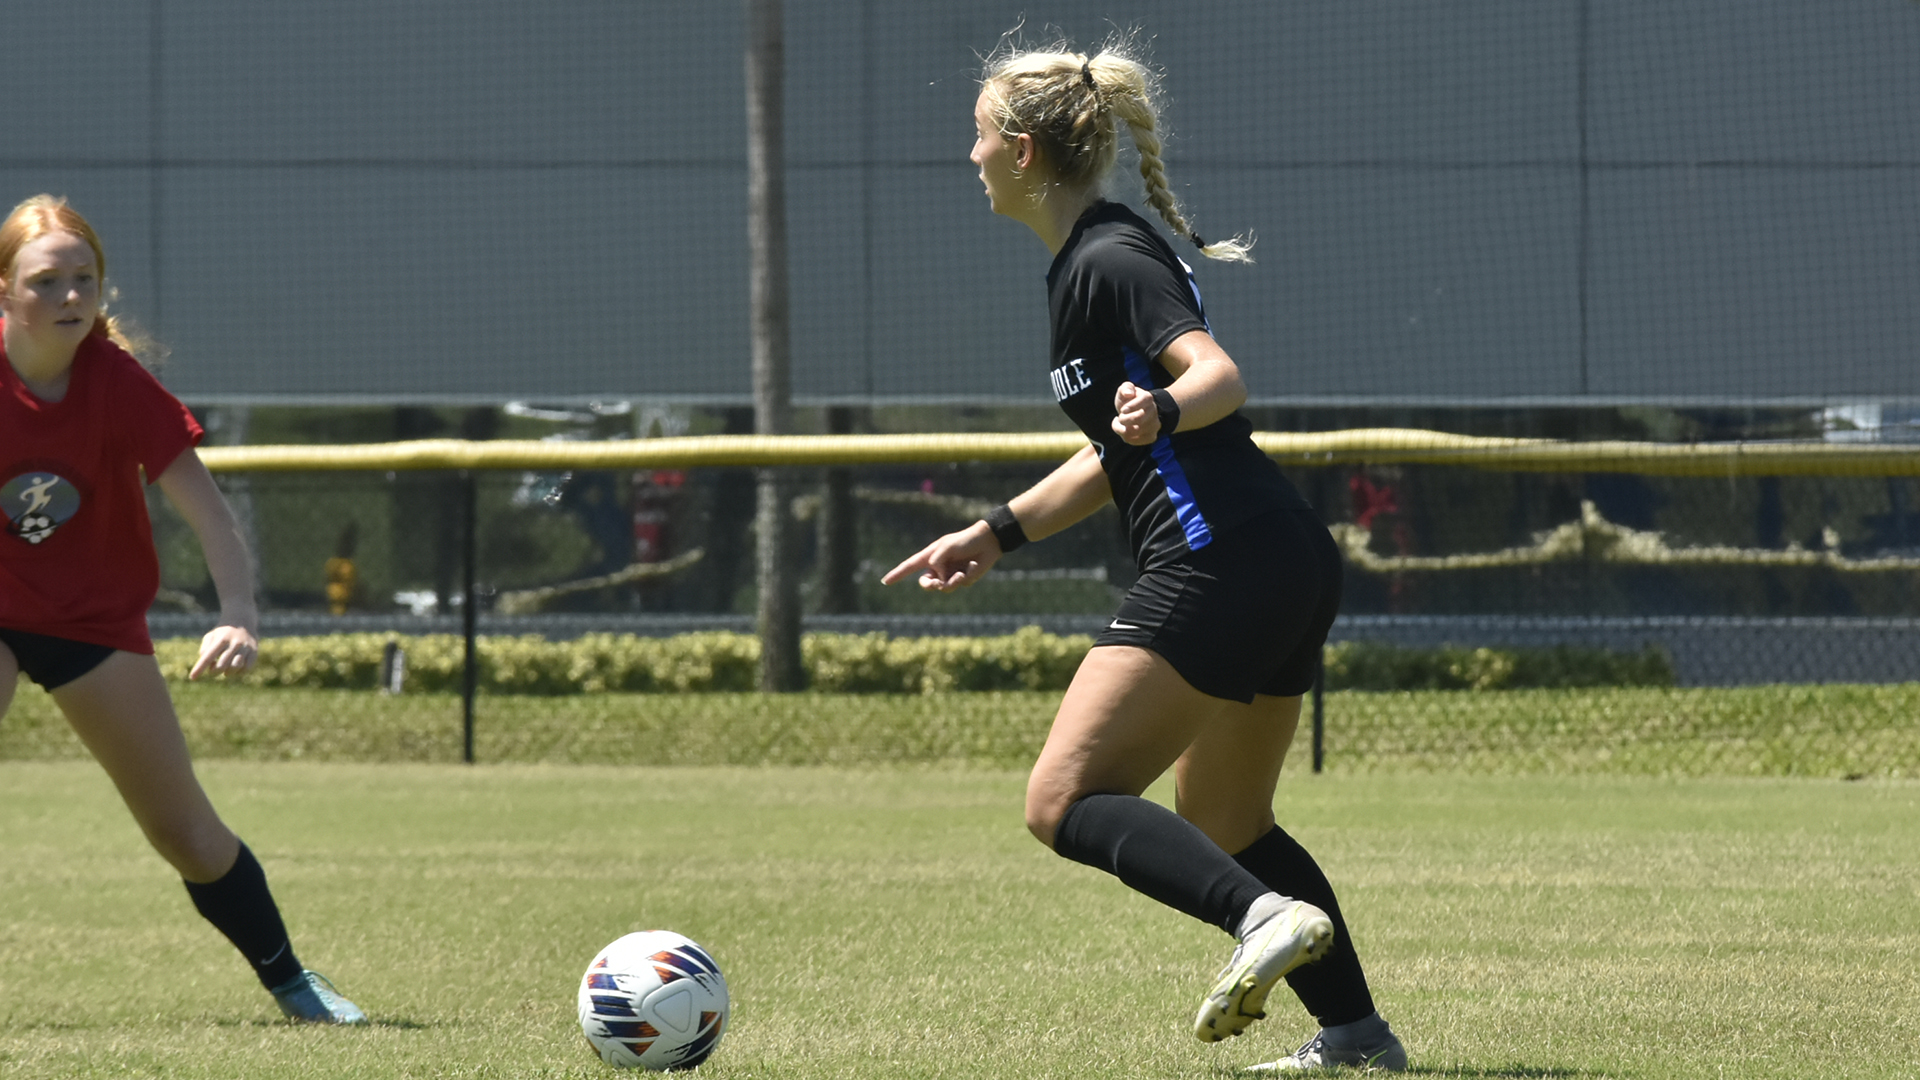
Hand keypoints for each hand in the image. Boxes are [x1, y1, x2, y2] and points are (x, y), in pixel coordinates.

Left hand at [190, 623, 257, 679]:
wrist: (243, 621)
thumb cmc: (223, 632)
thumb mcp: (211, 636)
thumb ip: (205, 649)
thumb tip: (206, 665)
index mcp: (221, 639)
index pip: (208, 657)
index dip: (200, 668)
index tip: (192, 678)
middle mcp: (234, 643)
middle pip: (222, 665)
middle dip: (214, 672)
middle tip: (212, 671)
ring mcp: (246, 647)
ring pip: (235, 667)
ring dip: (228, 673)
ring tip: (225, 671)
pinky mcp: (254, 652)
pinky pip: (246, 668)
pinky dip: (239, 672)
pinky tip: (235, 669)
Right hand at [881, 521, 1003, 591]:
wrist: (989, 542)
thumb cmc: (966, 540)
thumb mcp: (947, 547)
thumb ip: (937, 561)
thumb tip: (938, 579)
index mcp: (931, 556)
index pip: (910, 566)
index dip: (897, 574)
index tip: (885, 581)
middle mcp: (938, 567)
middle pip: (926, 584)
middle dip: (930, 586)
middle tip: (936, 584)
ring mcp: (950, 574)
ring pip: (944, 587)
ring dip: (952, 581)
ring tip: (962, 573)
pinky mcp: (963, 579)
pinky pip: (960, 584)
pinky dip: (966, 575)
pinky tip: (973, 565)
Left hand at [1111, 381, 1161, 444]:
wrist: (1139, 412)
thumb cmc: (1129, 400)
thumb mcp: (1126, 390)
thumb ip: (1126, 388)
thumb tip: (1128, 394)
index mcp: (1148, 398)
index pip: (1144, 400)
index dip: (1132, 406)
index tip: (1123, 410)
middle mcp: (1154, 412)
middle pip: (1139, 418)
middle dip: (1124, 419)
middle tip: (1119, 418)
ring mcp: (1154, 425)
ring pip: (1136, 432)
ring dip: (1122, 430)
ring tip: (1119, 424)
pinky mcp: (1151, 437)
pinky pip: (1136, 441)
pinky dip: (1126, 437)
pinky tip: (1124, 431)